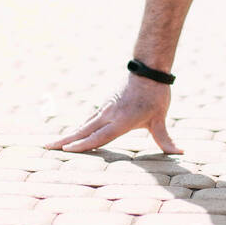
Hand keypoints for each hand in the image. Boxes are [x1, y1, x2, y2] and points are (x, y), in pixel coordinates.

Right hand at [45, 73, 180, 153]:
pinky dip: (79, 127)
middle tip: (46, 147)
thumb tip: (179, 153)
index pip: (98, 136)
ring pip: (84, 124)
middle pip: (83, 130)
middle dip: (64, 140)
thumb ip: (165, 139)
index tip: (65, 150)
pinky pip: (90, 118)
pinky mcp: (106, 105)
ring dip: (68, 134)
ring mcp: (105, 109)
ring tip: (53, 143)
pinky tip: (74, 133)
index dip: (82, 145)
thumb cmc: (156, 96)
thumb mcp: (160, 119)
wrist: (149, 71)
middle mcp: (109, 115)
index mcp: (120, 122)